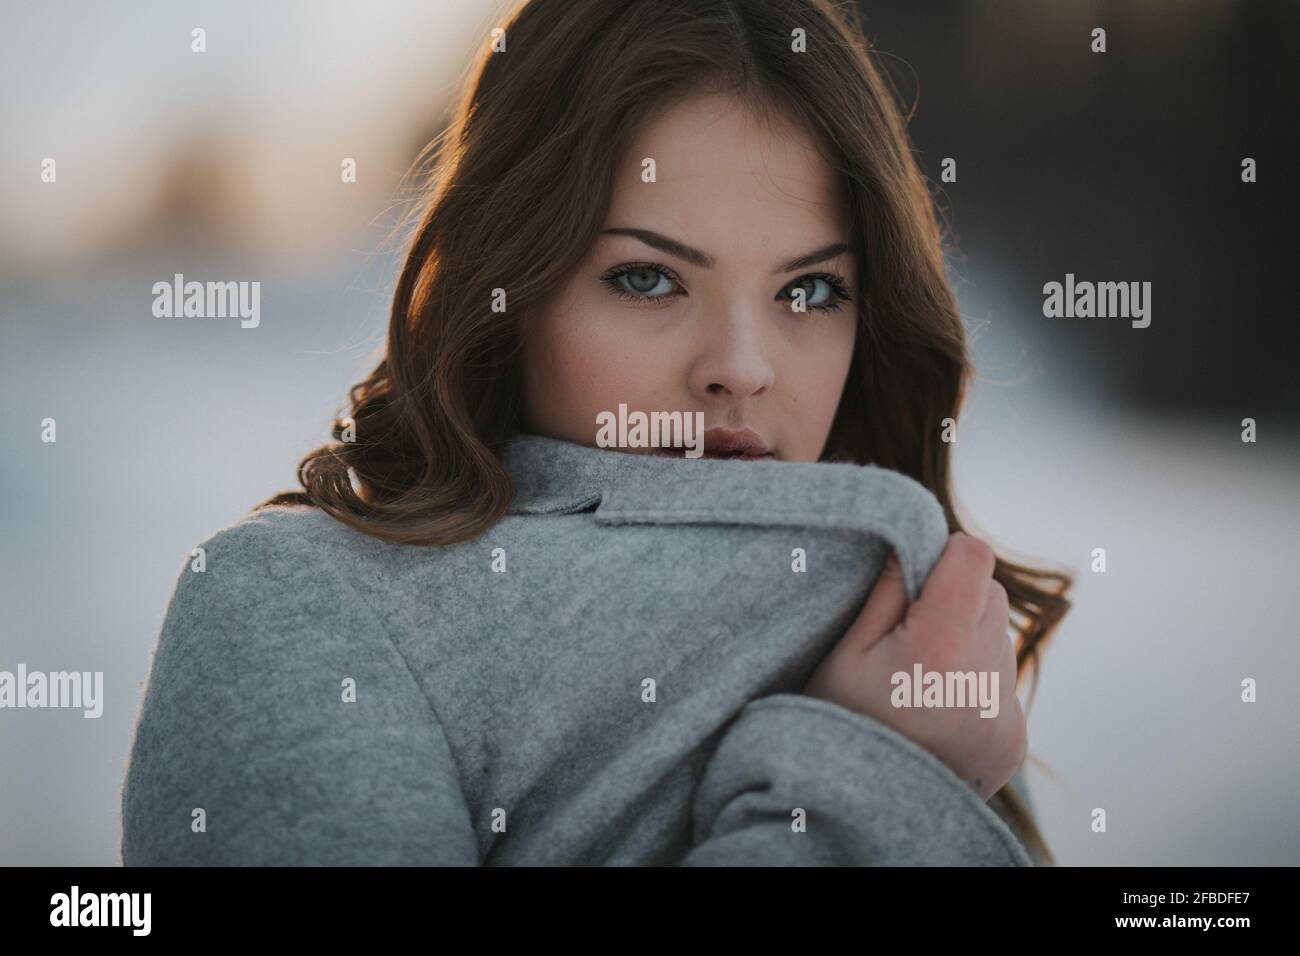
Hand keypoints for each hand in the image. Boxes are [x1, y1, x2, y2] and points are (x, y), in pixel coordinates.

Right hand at [801, 532, 1025, 800]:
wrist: (861, 812)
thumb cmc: (837, 725)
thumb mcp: (842, 654)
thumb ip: (884, 592)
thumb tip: (912, 542)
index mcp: (938, 649)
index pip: (975, 558)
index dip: (944, 554)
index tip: (914, 575)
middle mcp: (983, 681)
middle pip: (990, 594)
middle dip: (954, 597)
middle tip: (909, 631)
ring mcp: (1005, 714)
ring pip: (998, 635)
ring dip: (966, 639)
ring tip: (920, 676)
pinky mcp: (1014, 739)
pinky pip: (1001, 680)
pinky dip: (974, 681)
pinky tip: (936, 706)